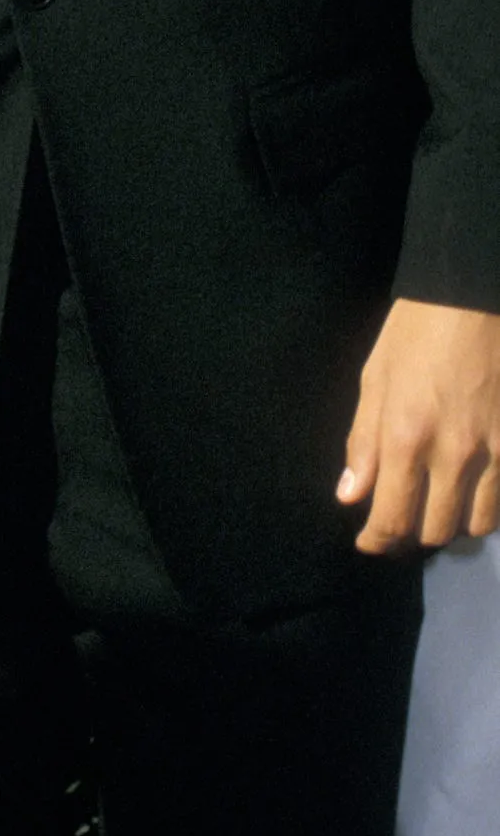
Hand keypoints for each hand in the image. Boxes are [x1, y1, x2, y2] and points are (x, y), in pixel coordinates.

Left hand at [339, 298, 499, 550]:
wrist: (476, 294)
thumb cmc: (417, 332)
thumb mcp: (375, 379)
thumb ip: (362, 442)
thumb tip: (350, 495)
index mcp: (405, 437)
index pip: (391, 519)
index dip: (378, 541)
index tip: (370, 541)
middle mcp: (452, 454)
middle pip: (436, 530)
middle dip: (413, 534)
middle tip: (403, 520)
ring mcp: (495, 452)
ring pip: (477, 524)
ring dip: (453, 523)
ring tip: (439, 506)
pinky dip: (487, 505)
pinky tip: (473, 490)